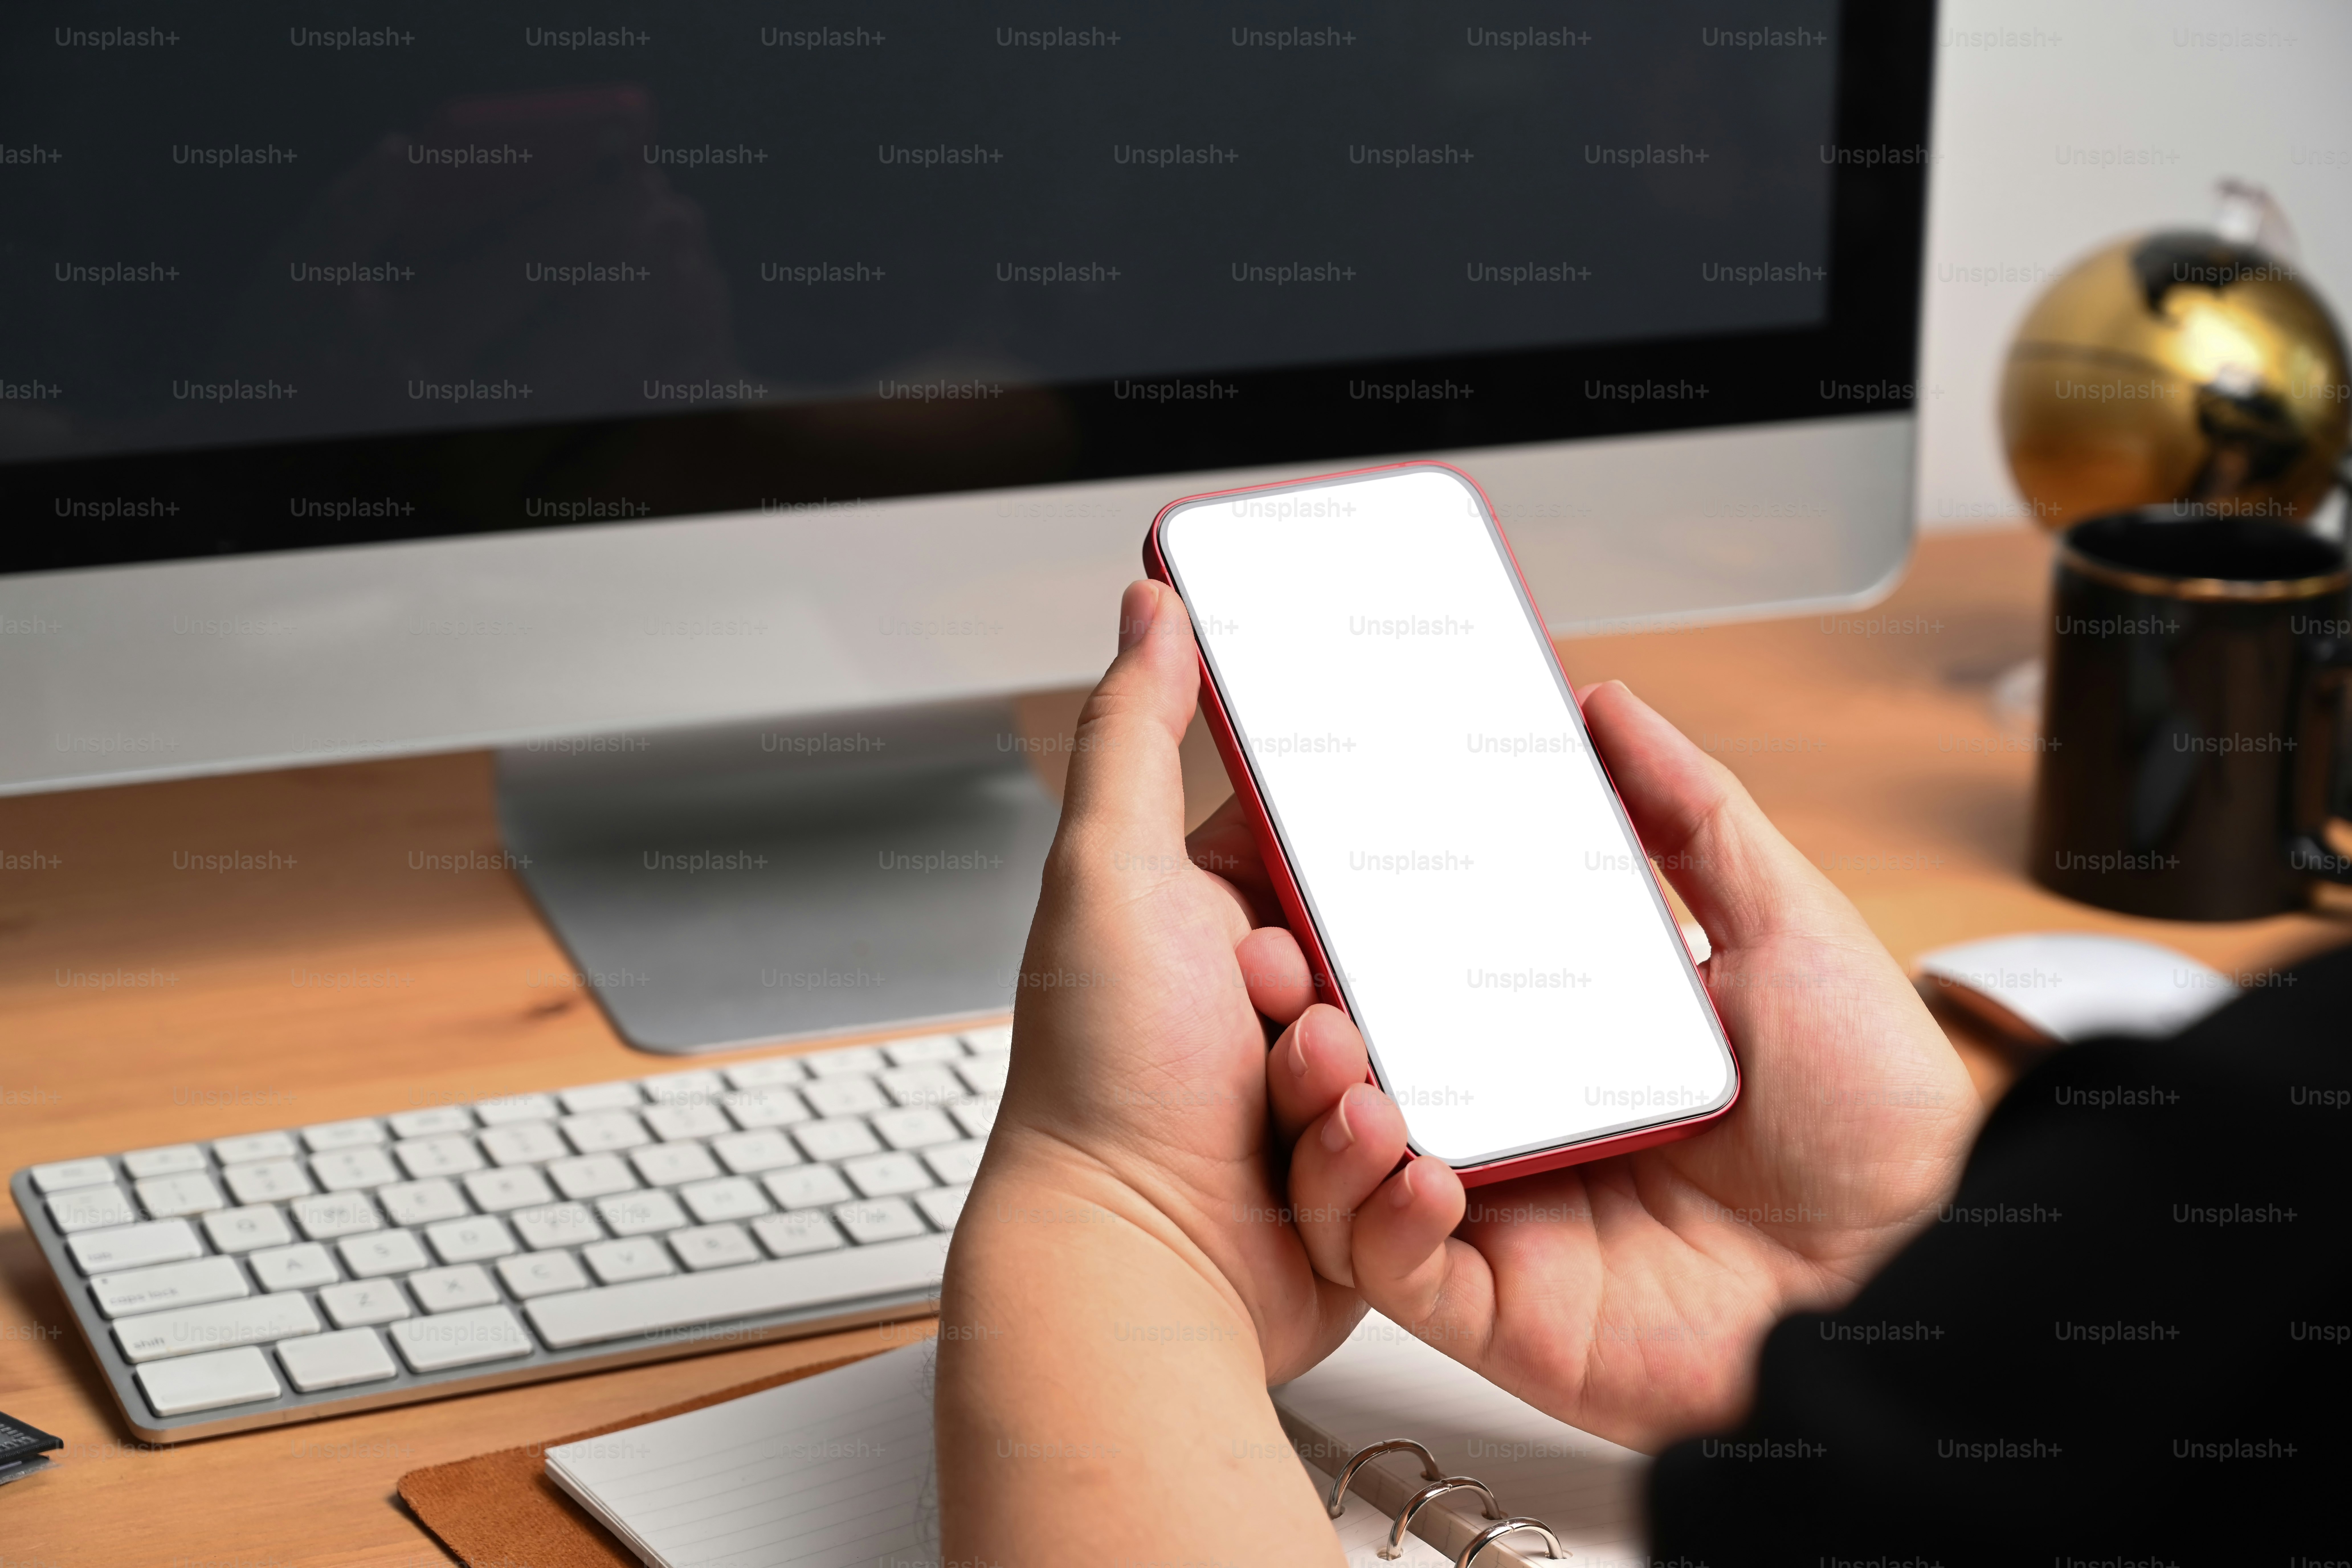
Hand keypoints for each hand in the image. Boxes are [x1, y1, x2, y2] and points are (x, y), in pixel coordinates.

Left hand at [937, 579, 1365, 1566]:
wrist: (1137, 1268)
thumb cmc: (1102, 1082)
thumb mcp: (1110, 873)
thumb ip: (1135, 734)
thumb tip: (1148, 608)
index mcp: (1214, 916)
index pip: (1322, 845)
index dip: (1359, 842)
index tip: (1393, 845)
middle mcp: (1267, 999)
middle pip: (1390, 946)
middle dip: (1360, 988)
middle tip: (1307, 1017)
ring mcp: (1319, 1092)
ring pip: (1418, 1047)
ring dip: (1368, 1077)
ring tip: (1315, 1105)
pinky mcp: (1363, 1175)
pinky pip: (1423, 1141)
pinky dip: (1382, 1159)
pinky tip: (1332, 1168)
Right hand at [1272, 680, 1980, 1452]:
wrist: (1931, 1263)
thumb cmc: (1875, 1111)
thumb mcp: (1786, 927)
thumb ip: (1691, 816)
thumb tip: (1606, 708)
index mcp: (1553, 1043)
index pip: (1408, 988)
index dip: (1338, 945)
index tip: (1296, 889)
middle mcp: (1512, 1132)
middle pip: (1356, 1080)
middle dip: (1296, 1026)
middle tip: (1274, 970)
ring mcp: (1504, 1225)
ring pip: (1347, 1178)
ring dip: (1319, 1118)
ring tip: (1334, 1059)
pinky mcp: (1509, 1316)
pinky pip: (1401, 1273)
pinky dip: (1381, 1220)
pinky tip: (1411, 1169)